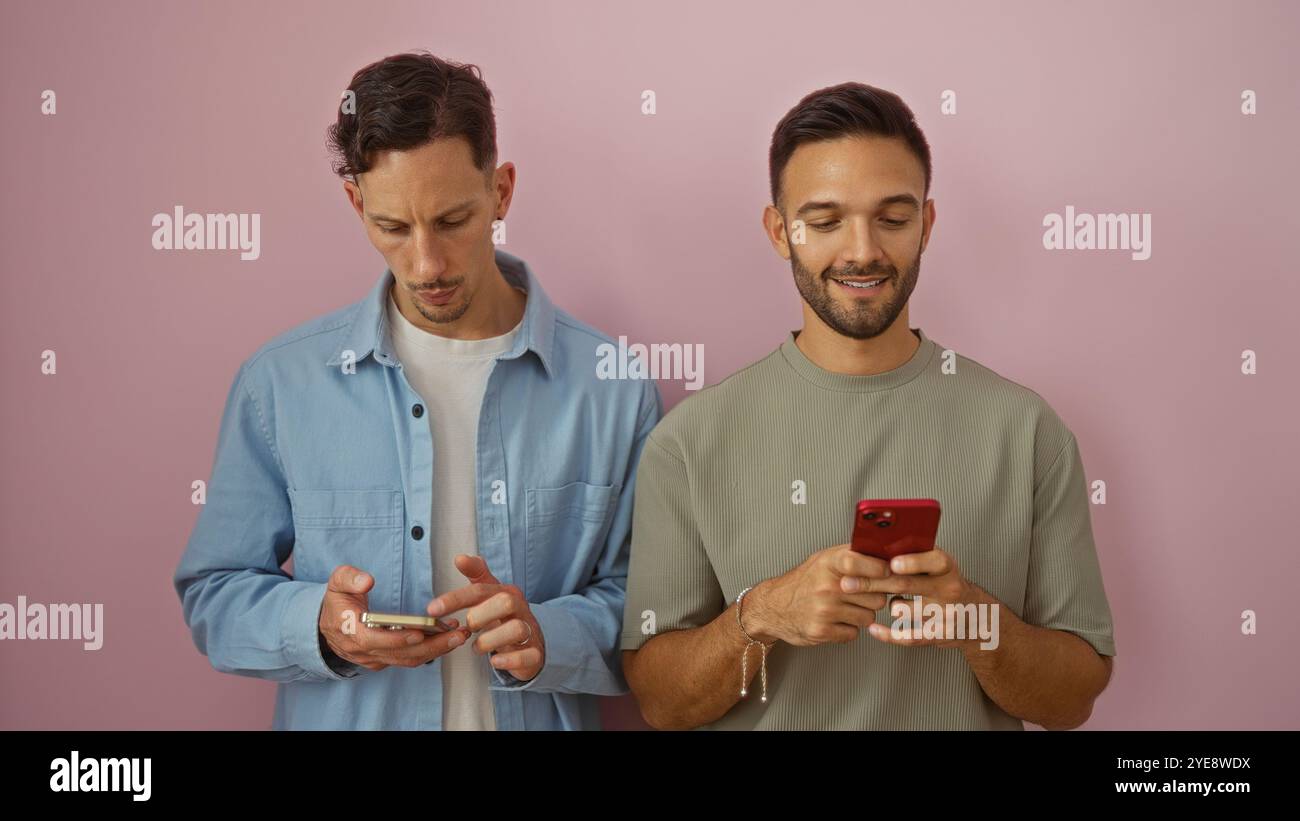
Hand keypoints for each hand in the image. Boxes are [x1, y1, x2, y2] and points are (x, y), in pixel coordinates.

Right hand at [319, 564, 470, 670]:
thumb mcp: (336, 582)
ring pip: (408, 660)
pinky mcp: (384, 660)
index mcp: (351, 632)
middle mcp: (363, 651)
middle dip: (431, 646)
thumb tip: (367, 581)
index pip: (375, 641)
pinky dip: (429, 651)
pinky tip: (447, 638)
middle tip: (457, 634)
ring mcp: (374, 659)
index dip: (397, 639)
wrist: (325, 624)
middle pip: (400, 655)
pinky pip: (408, 659)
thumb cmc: (336, 600)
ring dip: (435, 650)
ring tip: (459, 635)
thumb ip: (350, 578)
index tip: (419, 631)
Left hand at [426, 555, 545, 680]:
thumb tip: (460, 558)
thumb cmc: (505, 616)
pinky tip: (495, 660)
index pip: (480, 589)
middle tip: (468, 627)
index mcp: (507, 592)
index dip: (455, 598)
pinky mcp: (535, 653)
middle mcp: (520, 609)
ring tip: (478, 647)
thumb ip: (476, 575)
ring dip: (490, 641)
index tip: (433, 609)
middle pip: (505, 602)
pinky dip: (508, 660)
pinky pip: (527, 656)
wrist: (532, 641)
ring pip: (516, 629)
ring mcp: (530, 631)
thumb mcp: (491, 594)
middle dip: (479, 616)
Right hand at [744, 544, 891, 645]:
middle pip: (876, 596)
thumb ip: (852, 555)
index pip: (858, 562)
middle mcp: (826, 586)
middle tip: (863, 594)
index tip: (888, 572)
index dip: (878, 568)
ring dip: (861, 614)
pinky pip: (853, 633)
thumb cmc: (803, 582)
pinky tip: (836, 620)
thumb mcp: (824, 559)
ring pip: (868, 617)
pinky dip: (848, 629)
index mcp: (828, 564)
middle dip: (874, 597)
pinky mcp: (821, 631)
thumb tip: (885, 553)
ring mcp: (824, 610)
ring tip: (846, 607)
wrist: (773, 606)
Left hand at [854, 547, 991, 647]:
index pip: (935, 560)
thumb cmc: (945, 582)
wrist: (977, 614)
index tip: (892, 563)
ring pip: (905, 611)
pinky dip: (888, 634)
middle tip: (847, 584)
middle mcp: (949, 589)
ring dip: (885, 605)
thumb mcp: (938, 564)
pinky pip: (910, 637)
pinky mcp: (940, 635)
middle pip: (907, 585)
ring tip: (875, 601)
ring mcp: (946, 614)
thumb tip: (877, 543)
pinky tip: (874, 629)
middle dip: (873, 583)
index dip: (913, 562)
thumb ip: (914, 554)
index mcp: (947, 566)